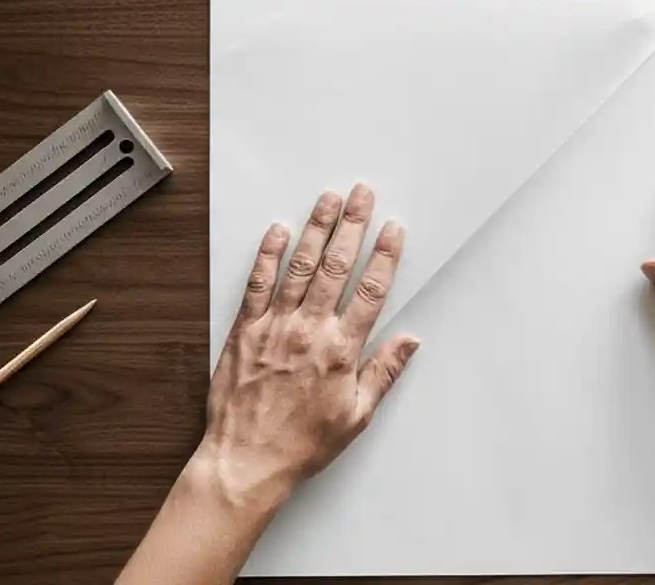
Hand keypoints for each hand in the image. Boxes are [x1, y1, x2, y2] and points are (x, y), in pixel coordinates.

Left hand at [197, 184, 419, 506]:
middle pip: (337, 266)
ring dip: (316, 228)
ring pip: (300, 266)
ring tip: (328, 199)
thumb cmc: (302, 444)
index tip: (393, 229)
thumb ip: (384, 372)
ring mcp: (275, 326)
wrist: (247, 461)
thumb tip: (410, 340)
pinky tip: (278, 231)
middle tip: (363, 194)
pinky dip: (267, 255)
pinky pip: (258, 284)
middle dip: (353, 225)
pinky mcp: (245, 331)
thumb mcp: (357, 415)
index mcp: (341, 350)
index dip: (385, 255)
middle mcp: (310, 330)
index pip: (370, 291)